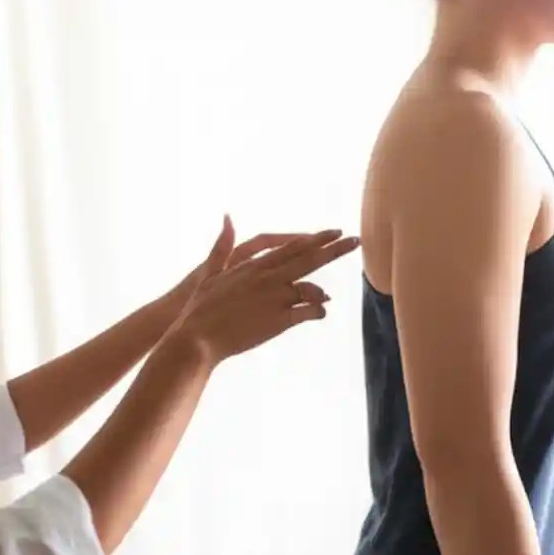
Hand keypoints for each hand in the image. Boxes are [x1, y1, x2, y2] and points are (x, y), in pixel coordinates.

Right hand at [166, 222, 359, 366]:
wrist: (198, 337)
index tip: (335, 231)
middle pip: (309, 259)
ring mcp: (276, 298)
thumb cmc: (200, 307)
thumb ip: (223, 246)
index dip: (316, 238)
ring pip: (311, 287)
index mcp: (255, 265)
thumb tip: (227, 217)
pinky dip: (317, 312)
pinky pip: (309, 312)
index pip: (293, 247)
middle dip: (335, 249)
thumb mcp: (211, 272)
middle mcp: (269, 277)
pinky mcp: (279, 320)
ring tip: (325, 296)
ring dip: (320, 292)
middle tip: (356, 241)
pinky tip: (318, 313)